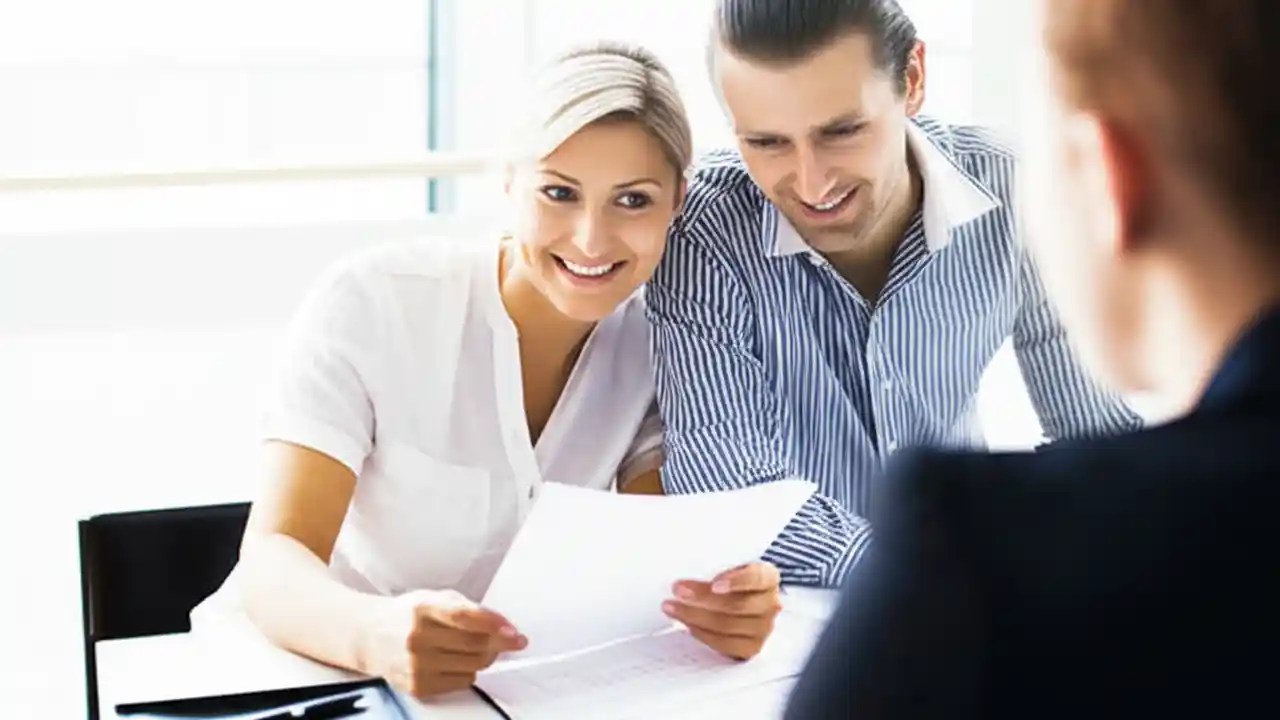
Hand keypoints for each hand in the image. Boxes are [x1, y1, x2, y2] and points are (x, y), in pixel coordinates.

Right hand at [363, 589, 527, 699]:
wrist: (370, 637)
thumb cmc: (408, 615)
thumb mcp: (435, 598)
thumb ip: (469, 608)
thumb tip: (504, 626)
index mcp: (423, 608)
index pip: (465, 617)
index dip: (495, 625)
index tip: (515, 632)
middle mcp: (417, 637)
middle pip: (475, 644)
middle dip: (500, 642)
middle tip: (509, 639)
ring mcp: (416, 665)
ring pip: (474, 665)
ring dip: (485, 656)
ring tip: (476, 647)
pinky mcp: (418, 686)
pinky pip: (463, 682)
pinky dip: (468, 671)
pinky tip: (455, 660)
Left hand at [662, 561, 781, 659]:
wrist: (734, 601)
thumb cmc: (727, 578)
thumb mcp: (725, 565)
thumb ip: (713, 565)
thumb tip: (684, 565)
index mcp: (768, 577)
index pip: (757, 578)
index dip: (737, 581)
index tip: (714, 584)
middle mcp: (770, 604)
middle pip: (738, 605)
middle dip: (703, 598)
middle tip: (678, 590)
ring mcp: (763, 629)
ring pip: (728, 626)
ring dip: (695, 617)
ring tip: (673, 608)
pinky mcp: (750, 647)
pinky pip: (725, 644)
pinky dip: (703, 634)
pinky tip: (687, 625)